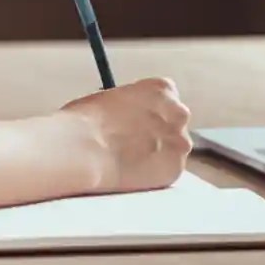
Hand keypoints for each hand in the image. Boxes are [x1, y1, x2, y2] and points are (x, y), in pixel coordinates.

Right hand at [59, 78, 193, 193]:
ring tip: (130, 162)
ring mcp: (180, 142)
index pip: (167, 98)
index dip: (151, 112)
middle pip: (174, 124)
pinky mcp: (175, 169)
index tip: (139, 121)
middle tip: (135, 145)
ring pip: (173, 150)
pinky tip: (134, 174)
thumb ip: (130, 106)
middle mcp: (178, 113)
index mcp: (162, 89)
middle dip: (158, 134)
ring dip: (158, 155)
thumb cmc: (86, 122)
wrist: (85, 150)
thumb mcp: (110, 98)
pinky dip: (154, 175)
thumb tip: (125, 117)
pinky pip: (168, 172)